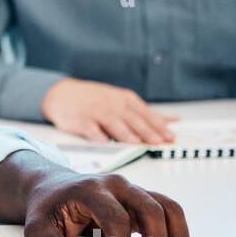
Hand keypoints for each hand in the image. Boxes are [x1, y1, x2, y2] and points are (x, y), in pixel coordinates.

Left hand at [22, 171, 197, 236]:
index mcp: (92, 189)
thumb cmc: (47, 209)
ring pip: (169, 209)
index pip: (114, 217)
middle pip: (151, 209)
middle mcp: (118, 186)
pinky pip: (171, 215)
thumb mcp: (37, 227)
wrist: (53, 188)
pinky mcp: (143, 202)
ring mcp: (134, 192)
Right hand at [41, 77, 176, 143]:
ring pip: (112, 122)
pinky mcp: (80, 119)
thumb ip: (145, 113)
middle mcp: (112, 103)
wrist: (63, 94)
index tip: (170, 136)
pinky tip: (103, 141)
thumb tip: (172, 120)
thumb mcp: (122, 100)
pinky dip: (96, 134)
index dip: (158, 125)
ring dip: (124, 132)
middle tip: (158, 141)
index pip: (145, 113)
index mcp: (124, 99)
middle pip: (131, 118)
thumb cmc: (96, 100)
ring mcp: (95, 111)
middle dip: (146, 130)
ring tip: (135, 142)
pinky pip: (89, 127)